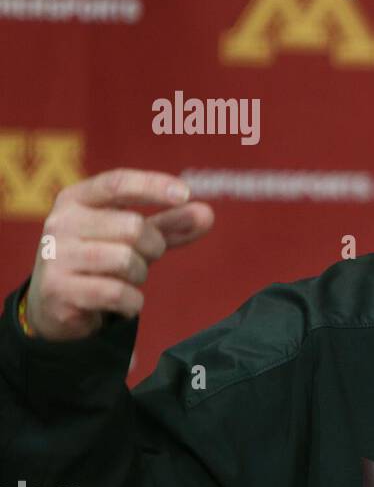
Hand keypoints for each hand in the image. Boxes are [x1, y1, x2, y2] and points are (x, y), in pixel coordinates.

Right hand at [24, 169, 214, 341]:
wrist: (53, 302)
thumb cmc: (100, 258)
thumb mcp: (132, 237)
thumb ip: (169, 225)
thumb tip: (207, 214)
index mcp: (76, 199)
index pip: (117, 183)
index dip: (152, 185)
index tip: (185, 193)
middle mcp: (61, 223)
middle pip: (133, 227)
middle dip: (153, 246)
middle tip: (145, 256)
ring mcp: (56, 256)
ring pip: (126, 261)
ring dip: (140, 275)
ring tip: (126, 279)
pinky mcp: (59, 290)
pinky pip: (117, 293)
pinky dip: (132, 302)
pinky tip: (120, 302)